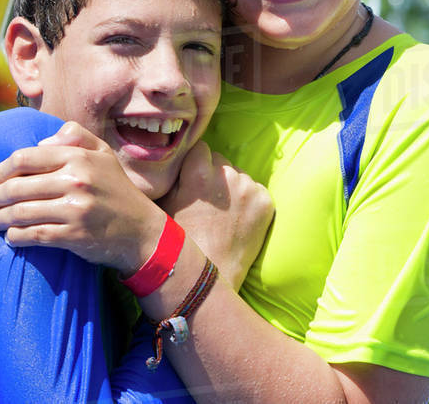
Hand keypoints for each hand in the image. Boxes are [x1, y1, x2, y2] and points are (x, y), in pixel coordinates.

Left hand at [0, 121, 165, 274]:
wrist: (141, 230)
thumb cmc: (117, 190)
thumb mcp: (104, 154)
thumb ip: (77, 136)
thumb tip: (43, 138)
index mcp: (79, 157)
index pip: (26, 157)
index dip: (1, 169)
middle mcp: (76, 180)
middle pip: (18, 186)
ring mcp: (75, 209)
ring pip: (21, 212)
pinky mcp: (73, 235)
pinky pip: (33, 235)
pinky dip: (15, 237)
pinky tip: (9, 237)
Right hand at [158, 142, 273, 289]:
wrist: (207, 279)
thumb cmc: (178, 244)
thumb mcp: (162, 205)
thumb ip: (170, 177)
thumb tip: (169, 157)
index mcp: (198, 171)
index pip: (199, 149)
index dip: (194, 164)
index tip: (191, 180)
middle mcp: (227, 174)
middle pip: (220, 161)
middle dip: (213, 174)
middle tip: (205, 200)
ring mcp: (249, 188)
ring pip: (238, 175)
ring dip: (231, 187)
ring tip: (221, 214)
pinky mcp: (266, 202)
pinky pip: (255, 190)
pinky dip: (248, 200)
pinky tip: (236, 220)